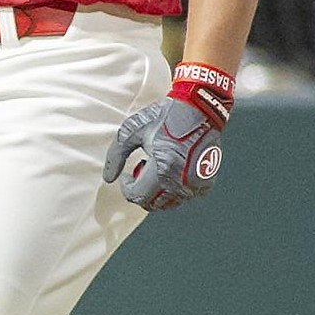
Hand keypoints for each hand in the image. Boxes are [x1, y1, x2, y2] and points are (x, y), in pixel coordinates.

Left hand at [102, 97, 223, 210]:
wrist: (198, 110)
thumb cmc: (165, 117)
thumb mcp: (133, 131)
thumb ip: (116, 156)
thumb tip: (108, 178)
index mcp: (163, 168)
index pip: (137, 196)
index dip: (126, 187)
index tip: (126, 175)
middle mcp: (181, 181)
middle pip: (152, 204)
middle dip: (140, 190)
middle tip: (141, 169)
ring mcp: (195, 184)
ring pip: (168, 203)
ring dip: (156, 191)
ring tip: (156, 167)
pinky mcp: (205, 183)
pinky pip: (184, 197)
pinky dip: (173, 189)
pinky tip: (171, 168)